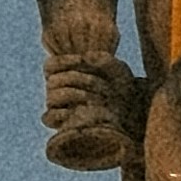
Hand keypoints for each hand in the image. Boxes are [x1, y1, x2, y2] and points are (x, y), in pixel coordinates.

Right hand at [40, 54, 141, 170]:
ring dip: (74, 95)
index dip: (63, 61)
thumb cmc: (121, 88)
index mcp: (67, 73)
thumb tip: (87, 57)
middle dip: (76, 79)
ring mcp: (59, 107)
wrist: (131, 113)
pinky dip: (63, 114)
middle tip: (97, 82)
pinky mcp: (61, 124)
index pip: (51, 65)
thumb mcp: (118, 70)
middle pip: (53, 80)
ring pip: (52, 97)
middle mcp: (59, 90)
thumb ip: (104, 59)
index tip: (82, 60)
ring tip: (96, 98)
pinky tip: (81, 111)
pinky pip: (49, 117)